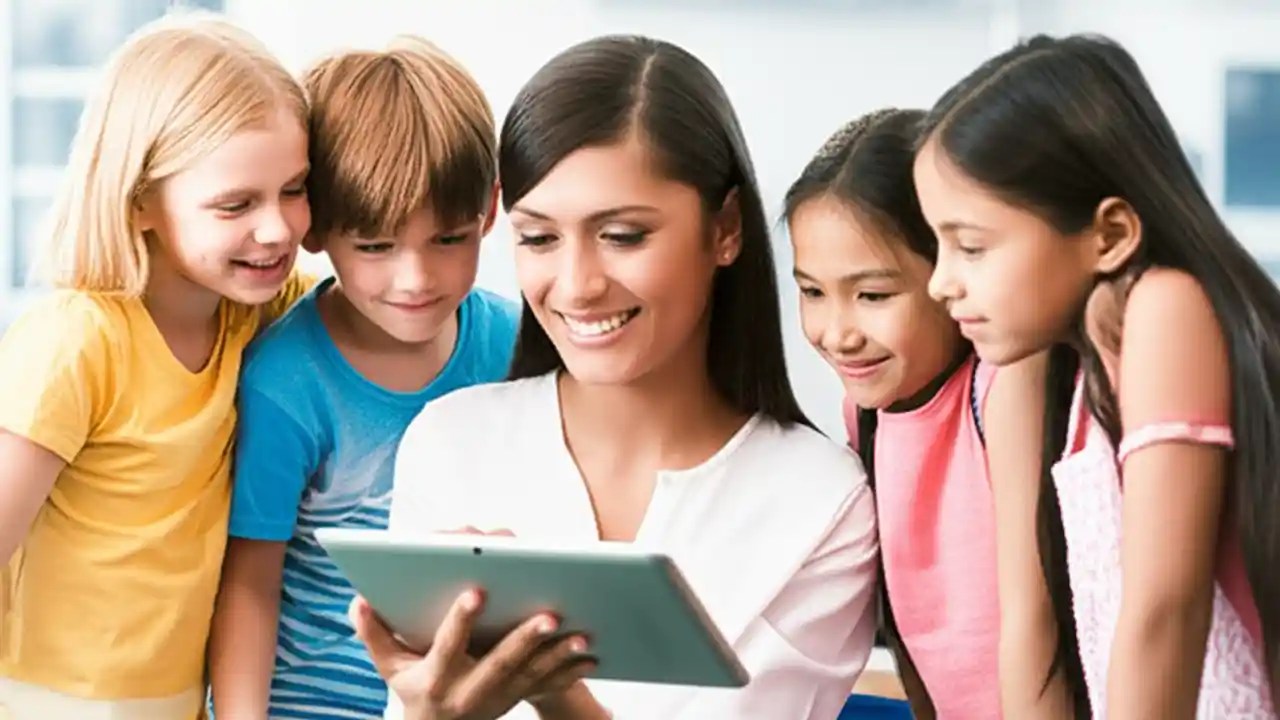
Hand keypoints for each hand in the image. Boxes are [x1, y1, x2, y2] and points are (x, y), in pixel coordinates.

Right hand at [351, 590, 594, 719]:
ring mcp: (497, 699)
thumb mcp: (388, 667)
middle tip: (550, 615)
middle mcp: (469, 691)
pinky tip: (592, 657)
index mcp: (436, 677)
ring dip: (557, 656)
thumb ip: (374, 634)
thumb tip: (358, 599)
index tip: (477, 591)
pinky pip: (547, 687)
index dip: (461, 621)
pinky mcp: (517, 700)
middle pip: (500, 663)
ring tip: (581, 634)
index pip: (448, 646)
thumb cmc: (414, 688)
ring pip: (531, 676)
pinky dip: (570, 672)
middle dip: (525, 639)